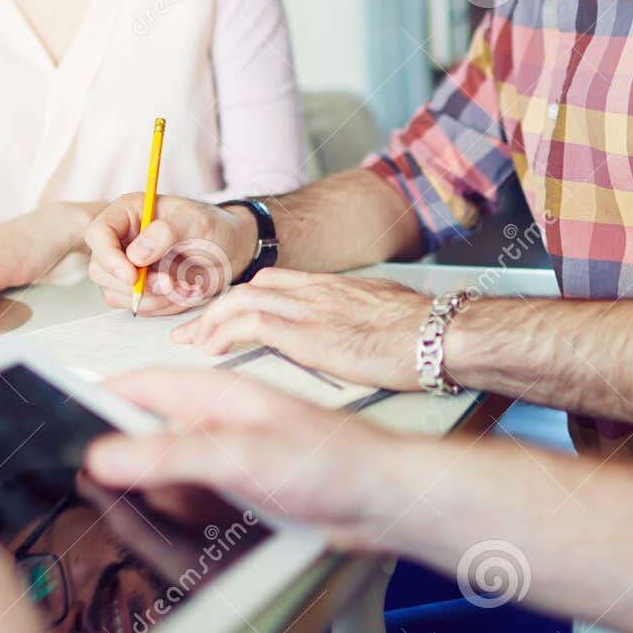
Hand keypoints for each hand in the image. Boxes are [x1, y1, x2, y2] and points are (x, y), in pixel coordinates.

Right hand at [85, 193, 256, 314]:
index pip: (98, 234)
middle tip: (170, 283)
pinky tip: (185, 291)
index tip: (132, 275)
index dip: (108, 257)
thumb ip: (166, 232)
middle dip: (136, 284)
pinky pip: (139, 306)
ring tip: (185, 285)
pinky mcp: (140, 288)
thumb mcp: (195, 221)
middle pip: (101, 270)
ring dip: (153, 297)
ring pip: (117, 293)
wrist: (231, 249)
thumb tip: (135, 255)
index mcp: (129, 213)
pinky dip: (163, 305)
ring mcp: (129, 266)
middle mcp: (123, 240)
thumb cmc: (213, 226)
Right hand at [91, 368, 413, 551]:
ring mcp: (230, 452)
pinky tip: (182, 528)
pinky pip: (194, 496)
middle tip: (93, 487)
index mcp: (214, 393)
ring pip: (167, 469)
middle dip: (119, 458)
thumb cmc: (332, 462)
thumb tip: (104, 455)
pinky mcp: (243, 485)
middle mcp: (218, 418)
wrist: (382, 500)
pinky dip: (180, 512)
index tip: (58, 421)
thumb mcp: (239, 457)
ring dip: (151, 490)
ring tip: (137, 512)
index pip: (139, 385)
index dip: (96, 400)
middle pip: (146, 431)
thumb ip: (171, 455)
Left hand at [171, 270, 429, 390]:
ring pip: (241, 301)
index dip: (243, 299)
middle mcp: (316, 291)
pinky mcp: (306, 332)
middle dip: (216, 308)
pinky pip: (249, 324)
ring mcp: (309, 308)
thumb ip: (361, 318)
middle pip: (250, 288)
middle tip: (193, 329)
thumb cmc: (425, 333)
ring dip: (210, 321)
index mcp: (334, 288)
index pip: (275, 283)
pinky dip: (223, 333)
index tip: (224, 316)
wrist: (439, 334)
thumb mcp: (386, 313)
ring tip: (193, 341)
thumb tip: (356, 332)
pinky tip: (210, 349)